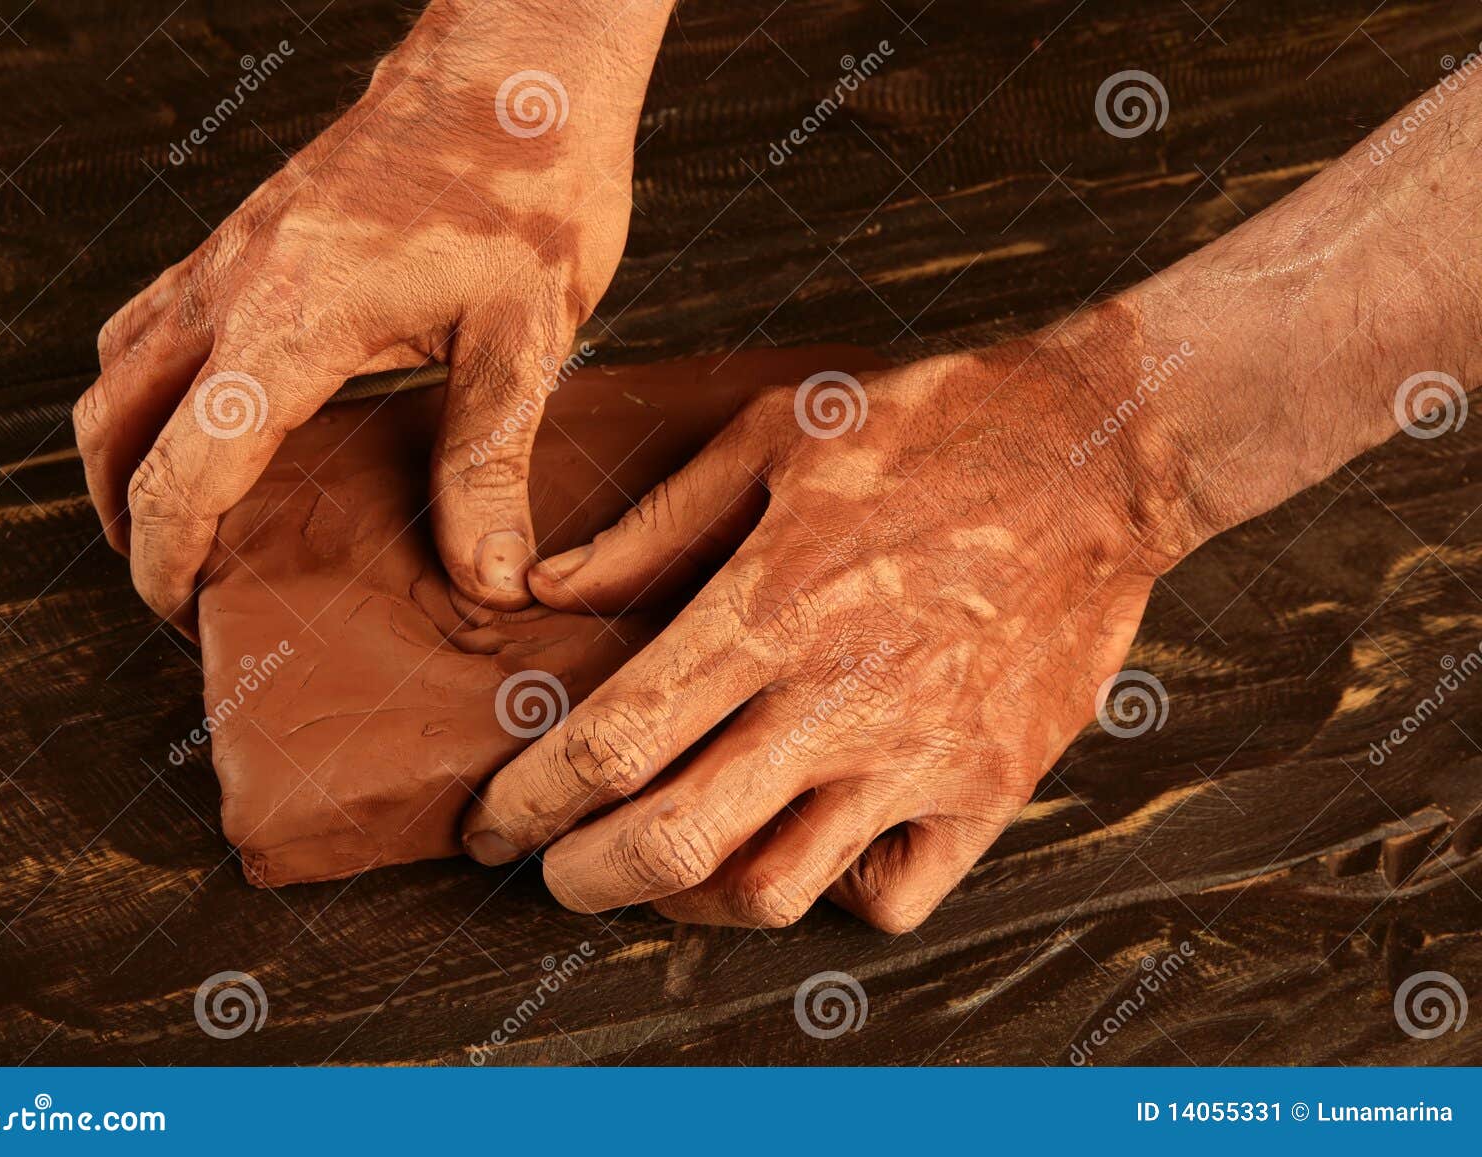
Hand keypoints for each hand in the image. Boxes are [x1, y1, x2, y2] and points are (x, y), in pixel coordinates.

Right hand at [74, 0, 671, 633]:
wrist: (516, 68)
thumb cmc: (526, 187)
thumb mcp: (526, 343)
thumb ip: (491, 467)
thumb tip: (493, 580)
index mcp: (288, 322)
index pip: (183, 468)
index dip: (166, 554)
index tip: (177, 607)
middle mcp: (235, 284)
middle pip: (113, 417)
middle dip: (122, 510)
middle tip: (173, 574)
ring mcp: (231, 251)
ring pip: (117, 361)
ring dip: (124, 444)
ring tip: (177, 509)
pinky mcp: (250, 233)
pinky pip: (158, 315)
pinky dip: (155, 382)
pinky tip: (218, 413)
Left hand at [460, 318, 1178, 930]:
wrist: (1102, 452)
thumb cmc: (933, 429)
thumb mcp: (773, 438)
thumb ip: (651, 528)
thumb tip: (545, 586)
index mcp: (770, 609)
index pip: (611, 742)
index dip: (527, 802)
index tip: (493, 823)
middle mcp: (839, 702)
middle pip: (674, 845)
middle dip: (582, 878)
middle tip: (550, 870)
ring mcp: (921, 758)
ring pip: (775, 892)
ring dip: (689, 901)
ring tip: (661, 867)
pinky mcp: (989, 787)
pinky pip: (893, 896)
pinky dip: (829, 897)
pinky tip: (805, 850)